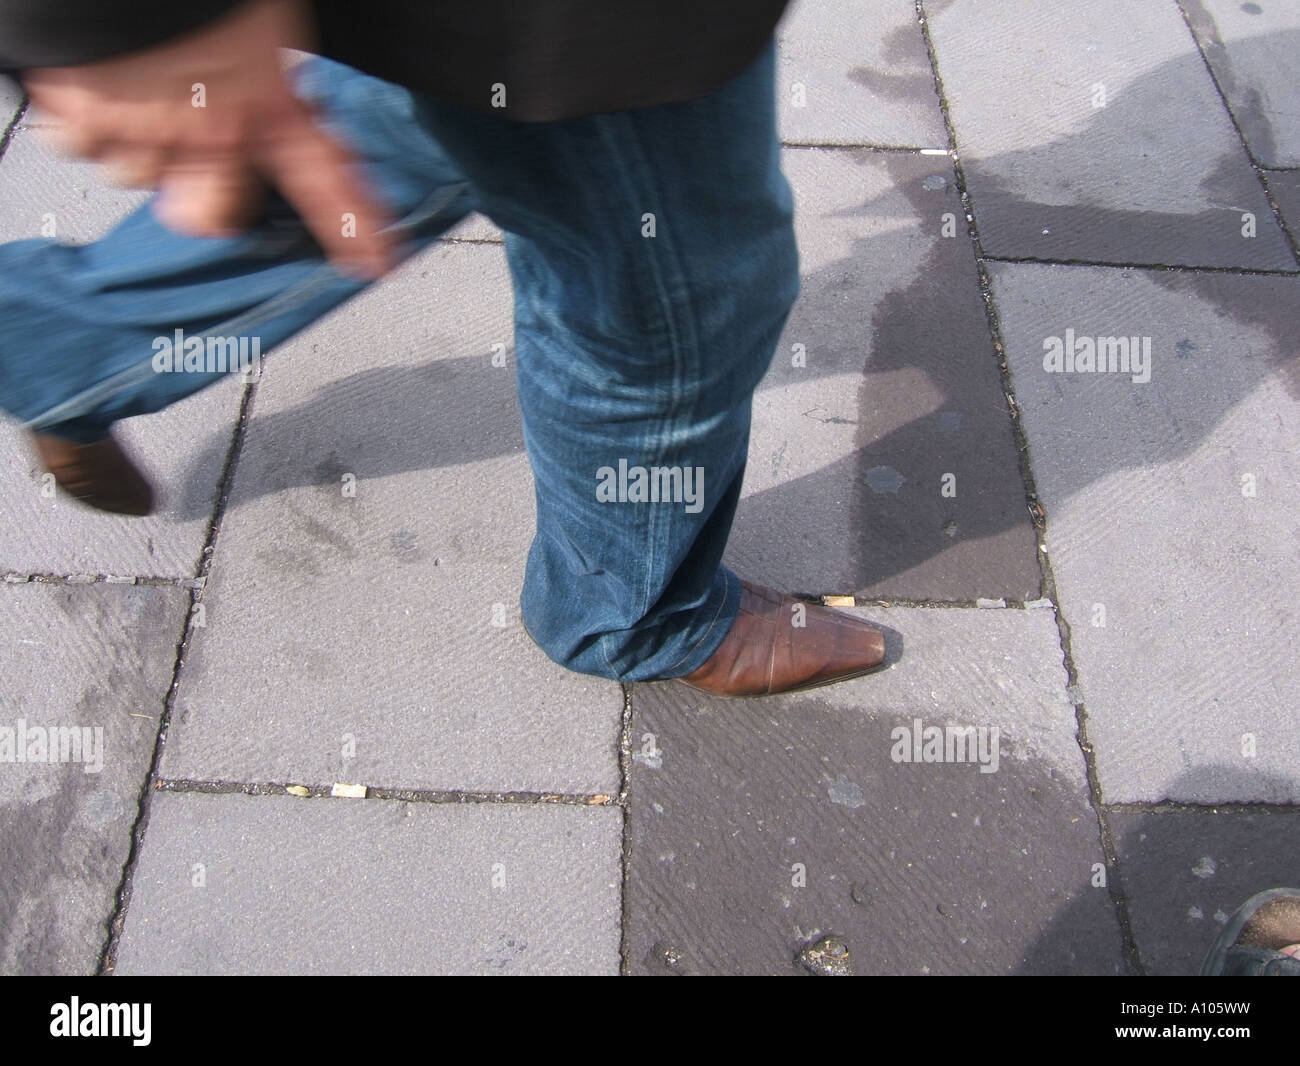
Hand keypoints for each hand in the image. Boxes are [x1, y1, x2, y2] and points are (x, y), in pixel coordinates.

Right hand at [23, 0, 394, 278]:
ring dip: (141, 148)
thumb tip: (277, 95)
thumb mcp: (265, 27)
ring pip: (141, 176)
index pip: (330, 182)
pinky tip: (97, 83)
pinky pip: (82, 143)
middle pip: (211, 216)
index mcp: (270, 103)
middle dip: (206, 204)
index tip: (376, 262)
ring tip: (139, 97)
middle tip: (202, 170)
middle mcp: (210, 132)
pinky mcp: (82, 115)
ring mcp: (144, 131)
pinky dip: (86, 121)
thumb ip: (271, 78)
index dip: (355, 228)